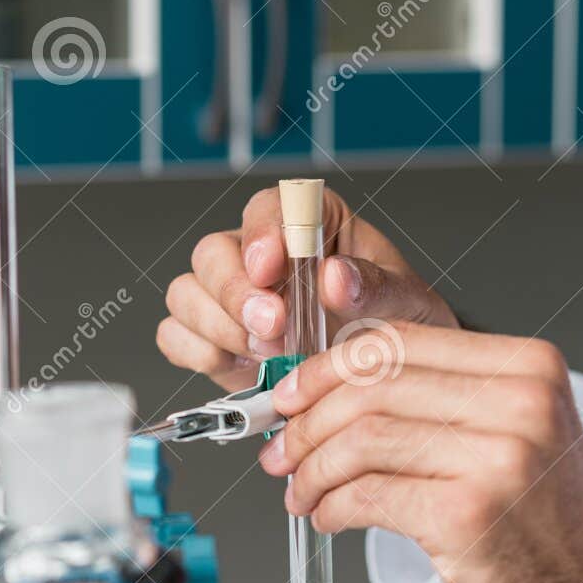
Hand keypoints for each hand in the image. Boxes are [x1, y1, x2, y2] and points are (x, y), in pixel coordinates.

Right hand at [158, 186, 458, 391]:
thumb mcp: (405, 300)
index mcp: (309, 222)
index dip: (262, 233)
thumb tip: (334, 277)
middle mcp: (259, 254)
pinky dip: (200, 355)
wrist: (383, 374)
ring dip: (218, 327)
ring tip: (267, 356)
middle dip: (235, 293)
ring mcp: (229, 297)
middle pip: (213, 253)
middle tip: (273, 328)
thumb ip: (374, 285)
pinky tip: (241, 370)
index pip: (269, 208)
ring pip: (187, 294)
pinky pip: (176, 337)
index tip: (271, 266)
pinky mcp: (213, 338)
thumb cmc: (394, 324)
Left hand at [261, 322, 582, 582]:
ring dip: (312, 470)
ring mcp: (498, 457)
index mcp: (529, 368)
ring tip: (301, 495)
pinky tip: (329, 520)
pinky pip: (365, 496)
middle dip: (306, 422)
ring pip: (359, 439)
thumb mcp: (518, 442)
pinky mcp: (467, 516)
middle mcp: (520, 401)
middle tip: (281, 453)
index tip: (291, 399)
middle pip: (370, 385)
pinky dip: (330, 508)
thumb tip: (334, 392)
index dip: (326, 369)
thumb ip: (443, 406)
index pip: (397, 342)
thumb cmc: (554, 540)